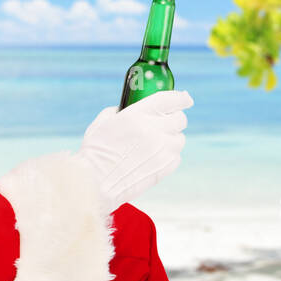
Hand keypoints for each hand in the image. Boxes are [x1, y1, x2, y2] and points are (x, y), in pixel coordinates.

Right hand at [72, 90, 192, 210]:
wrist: (95, 183)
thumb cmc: (95, 152)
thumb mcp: (103, 122)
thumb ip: (121, 111)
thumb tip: (131, 108)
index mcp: (136, 115)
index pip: (169, 100)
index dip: (181, 97)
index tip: (185, 98)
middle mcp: (153, 130)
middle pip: (180, 118)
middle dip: (174, 118)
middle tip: (165, 122)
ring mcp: (161, 150)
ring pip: (179, 138)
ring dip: (171, 138)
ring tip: (155, 143)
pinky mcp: (165, 167)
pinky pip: (176, 156)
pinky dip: (167, 155)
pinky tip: (152, 158)